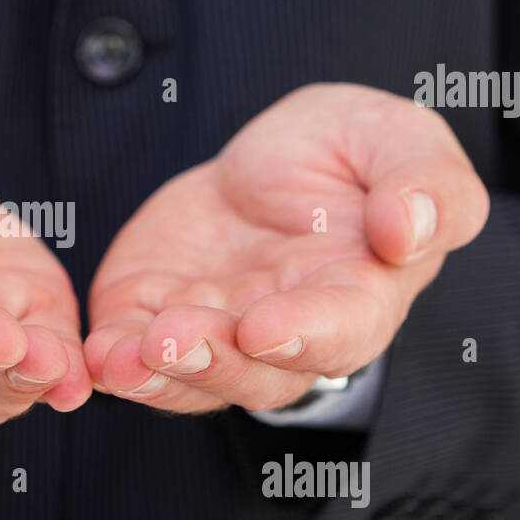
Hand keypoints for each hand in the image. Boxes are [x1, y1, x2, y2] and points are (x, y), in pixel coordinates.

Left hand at [83, 83, 488, 413]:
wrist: (262, 161)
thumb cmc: (347, 153)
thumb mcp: (397, 139)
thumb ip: (426, 184)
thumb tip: (408, 231)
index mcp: (359, 295)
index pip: (341, 330)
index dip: (304, 336)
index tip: (263, 327)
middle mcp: (287, 335)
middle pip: (257, 373)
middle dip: (214, 361)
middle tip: (174, 339)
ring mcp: (217, 334)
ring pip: (190, 379)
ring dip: (156, 375)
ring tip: (124, 355)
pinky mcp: (154, 318)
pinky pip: (133, 353)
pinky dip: (112, 360)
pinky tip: (93, 352)